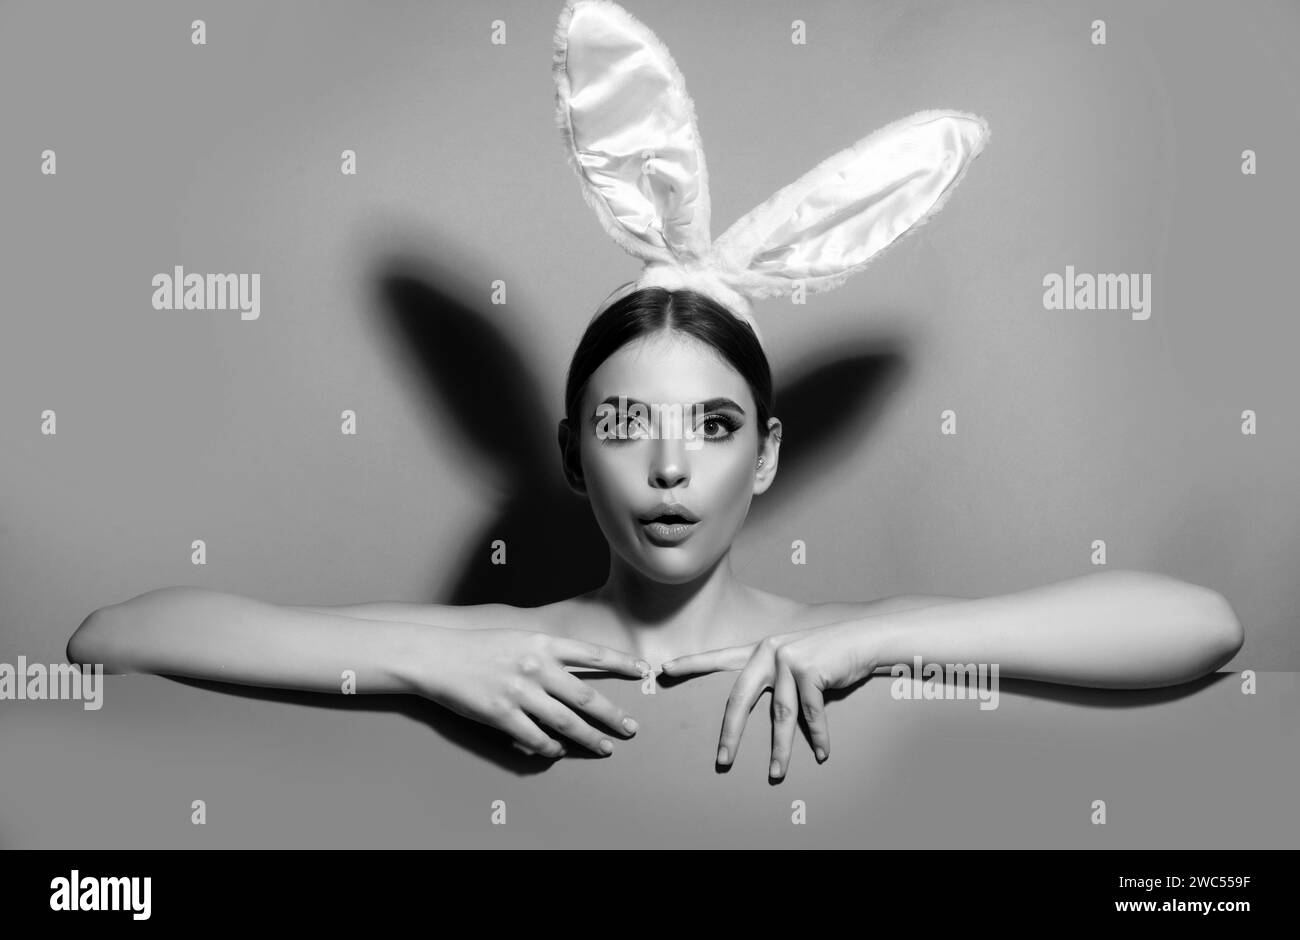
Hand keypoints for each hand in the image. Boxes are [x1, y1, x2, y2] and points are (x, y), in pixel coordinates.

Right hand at [399, 626, 648, 758]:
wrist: (438, 656)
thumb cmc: (478, 646)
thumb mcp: (518, 636)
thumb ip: (547, 651)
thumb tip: (573, 671)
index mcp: (543, 644)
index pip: (592, 653)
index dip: (621, 663)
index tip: (643, 671)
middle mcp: (537, 667)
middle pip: (586, 697)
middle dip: (613, 714)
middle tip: (631, 728)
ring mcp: (520, 693)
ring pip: (566, 722)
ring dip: (589, 738)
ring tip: (605, 747)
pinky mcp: (502, 715)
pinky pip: (534, 738)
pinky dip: (550, 748)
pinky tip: (558, 752)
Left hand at [660, 620, 881, 779]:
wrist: (865, 638)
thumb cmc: (829, 654)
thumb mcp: (795, 660)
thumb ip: (773, 677)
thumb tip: (752, 707)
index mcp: (760, 649)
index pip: (720, 658)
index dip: (692, 664)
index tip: (664, 670)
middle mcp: (769, 651)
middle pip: (740, 699)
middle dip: (730, 733)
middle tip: (722, 760)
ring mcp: (790, 659)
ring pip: (780, 716)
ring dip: (780, 750)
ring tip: (776, 774)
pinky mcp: (811, 669)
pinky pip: (812, 715)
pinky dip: (819, 737)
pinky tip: (822, 753)